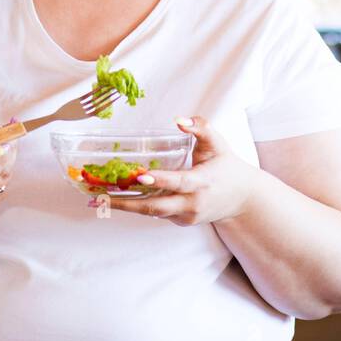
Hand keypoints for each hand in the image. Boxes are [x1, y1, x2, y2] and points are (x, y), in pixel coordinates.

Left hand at [104, 115, 254, 225]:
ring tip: (97, 199)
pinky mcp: (181, 221)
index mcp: (203, 182)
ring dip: (125, 206)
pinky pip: (157, 213)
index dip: (160, 180)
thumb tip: (179, 119)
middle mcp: (193, 203)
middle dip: (126, 203)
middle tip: (100, 197)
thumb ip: (201, 128)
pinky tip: (116, 198)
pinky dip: (137, 205)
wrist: (243, 200)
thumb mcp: (218, 143)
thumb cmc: (227, 167)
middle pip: (156, 207)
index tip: (140, 175)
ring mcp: (186, 216)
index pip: (179, 182)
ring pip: (152, 212)